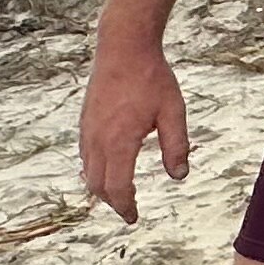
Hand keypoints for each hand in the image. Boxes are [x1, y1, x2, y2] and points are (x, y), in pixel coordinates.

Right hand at [78, 41, 189, 223]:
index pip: (117, 188)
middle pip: (98, 185)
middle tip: (128, 210)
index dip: (126, 206)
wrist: (123, 47)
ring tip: (119, 194)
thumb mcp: (173, 112)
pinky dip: (94, 169)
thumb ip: (176, 146)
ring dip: (102, 187)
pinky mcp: (84, 120)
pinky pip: (84, 155)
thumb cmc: (151, 77)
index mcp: (119, 141)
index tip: (134, 217)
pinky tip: (108, 168)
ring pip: (87, 171)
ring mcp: (87, 129)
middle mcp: (97, 139)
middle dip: (112, 202)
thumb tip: (179, 177)